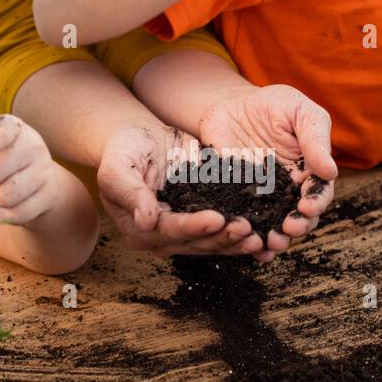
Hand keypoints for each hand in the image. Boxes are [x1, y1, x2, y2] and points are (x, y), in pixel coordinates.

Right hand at [98, 124, 266, 256]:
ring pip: (213, 241)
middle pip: (195, 242)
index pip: (168, 231)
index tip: (216, 219)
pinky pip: (224, 230)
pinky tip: (264, 232)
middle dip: (222, 237)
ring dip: (236, 241)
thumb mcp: (117, 167)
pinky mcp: (203, 218)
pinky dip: (243, 233)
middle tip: (246, 229)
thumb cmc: (123, 150)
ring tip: (259, 237)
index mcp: (139, 229)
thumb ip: (129, 192)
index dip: (193, 227)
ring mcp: (185, 230)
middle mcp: (163, 236)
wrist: (141, 138)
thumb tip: (145, 220)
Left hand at [197, 83, 337, 261]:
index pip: (319, 193)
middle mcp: (290, 191)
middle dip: (298, 226)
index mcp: (310, 171)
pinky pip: (247, 226)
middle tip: (288, 228)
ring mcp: (264, 200)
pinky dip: (249, 241)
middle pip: (301, 217)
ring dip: (277, 240)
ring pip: (276, 227)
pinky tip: (250, 249)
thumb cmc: (272, 106)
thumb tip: (331, 172)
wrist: (228, 106)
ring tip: (270, 243)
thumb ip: (315, 138)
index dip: (316, 203)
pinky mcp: (238, 204)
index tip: (307, 207)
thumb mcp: (298, 111)